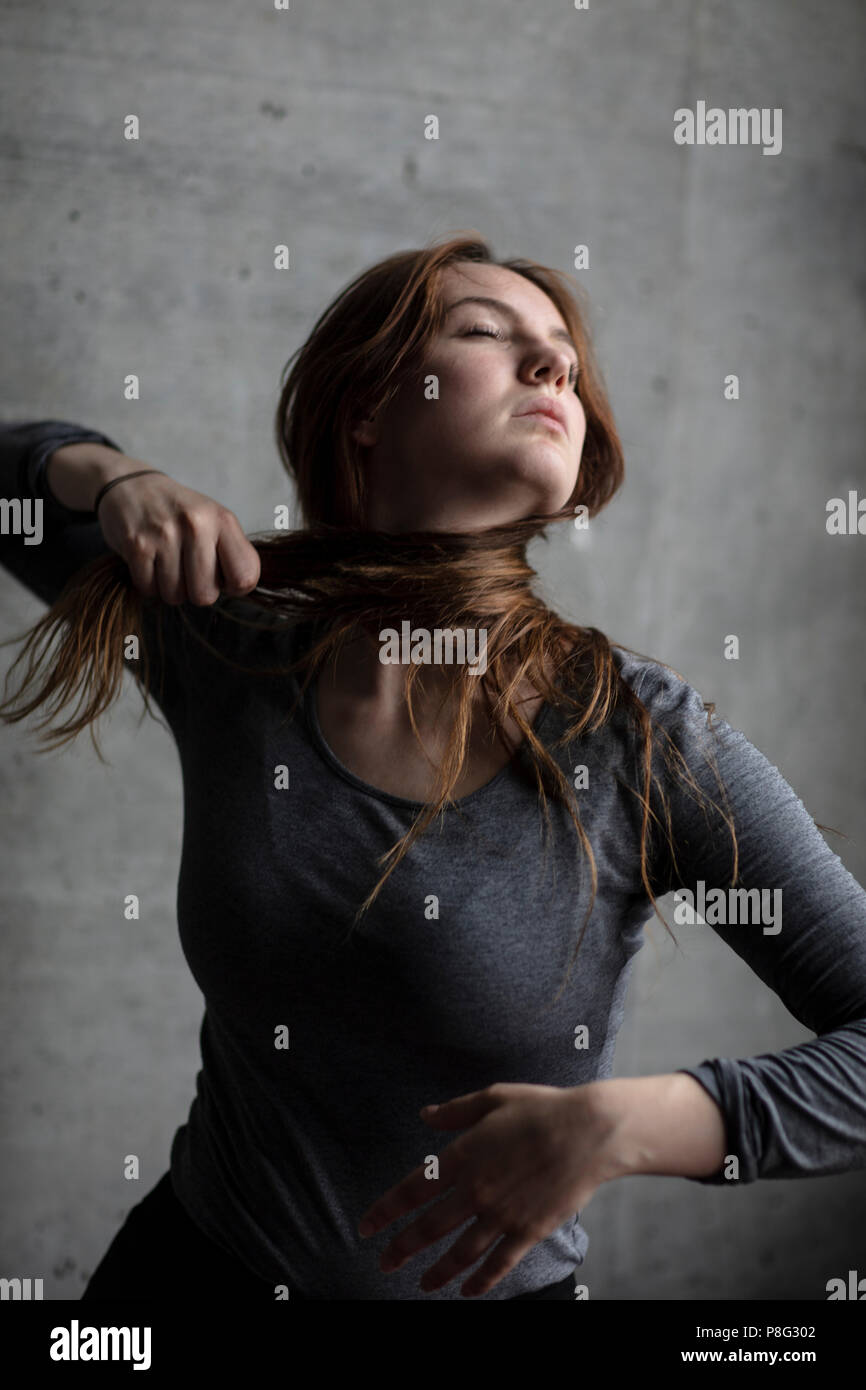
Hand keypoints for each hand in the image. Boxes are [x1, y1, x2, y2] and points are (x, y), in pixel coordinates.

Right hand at [97, 470, 260, 605]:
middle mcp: (196, 525)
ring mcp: (165, 535)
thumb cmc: (179, 512)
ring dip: (169, 588)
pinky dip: (148, 584)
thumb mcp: (214, 520)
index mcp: (222, 520)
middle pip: (206, 595)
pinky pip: (149, 589)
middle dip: (196, 591)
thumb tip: (240, 588)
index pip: (245, 576)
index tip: (222, 578)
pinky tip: (149, 562)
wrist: (130, 485)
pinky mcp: (137, 545)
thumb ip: (231, 552)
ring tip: (166, 563)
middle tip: (188, 570)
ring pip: (175, 596)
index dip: (234, 587)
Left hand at [357, 1081, 619, 1296]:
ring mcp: (502, 1214)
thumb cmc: (542, 1108)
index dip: (386, 1210)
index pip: (413, 1189)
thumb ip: (455, 1111)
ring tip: (421, 1285)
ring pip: (460, 1253)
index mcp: (463, 1155)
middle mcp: (476, 1190)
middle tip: (383, 1263)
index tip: (367, 1227)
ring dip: (437, 1272)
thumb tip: (425, 1115)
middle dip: (402, 1248)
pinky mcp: (528, 1231)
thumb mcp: (493, 1097)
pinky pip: (498, 1264)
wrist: (589, 1131)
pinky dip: (480, 1281)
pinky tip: (468, 1291)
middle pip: (430, 1228)